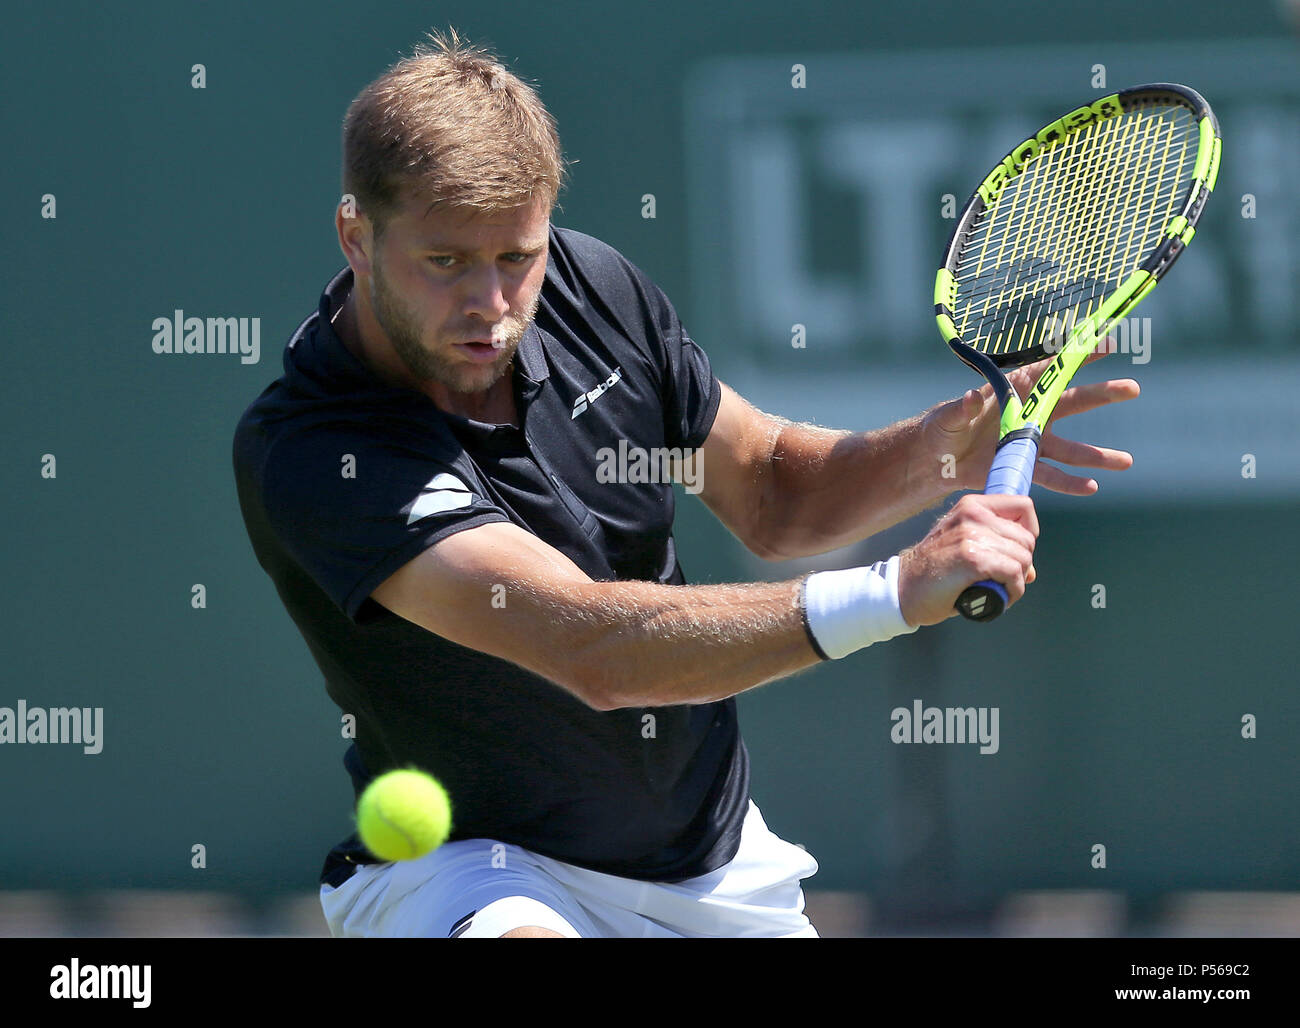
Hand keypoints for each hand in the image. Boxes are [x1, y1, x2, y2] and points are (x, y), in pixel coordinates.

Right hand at [898, 493, 1038, 626]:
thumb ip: (995, 547)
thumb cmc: (933, 572)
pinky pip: (1014, 575)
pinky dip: (1013, 592)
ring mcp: (972, 536)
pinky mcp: (973, 560)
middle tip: (1001, 579)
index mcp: (971, 506)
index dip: (1028, 532)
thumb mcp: (962, 543)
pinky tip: (998, 598)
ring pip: (1023, 559)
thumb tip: (1030, 570)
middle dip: (1021, 564)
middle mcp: (972, 515)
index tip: (1014, 552)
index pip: (1023, 506)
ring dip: (1016, 581)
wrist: (902, 589)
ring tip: (997, 590)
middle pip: (1027, 539)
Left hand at [921, 349, 1139, 495]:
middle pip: (1072, 403)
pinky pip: (1049, 476)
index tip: (1107, 342)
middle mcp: (1029, 414)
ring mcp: (1029, 442)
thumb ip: (962, 408)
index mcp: (1014, 390)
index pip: (1051, 369)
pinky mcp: (1022, 466)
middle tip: (1133, 388)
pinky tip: (1091, 487)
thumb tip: (971, 397)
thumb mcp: (948, 416)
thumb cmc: (942, 428)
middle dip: (1103, 395)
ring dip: (1097, 456)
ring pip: (1070, 449)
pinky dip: (1068, 483)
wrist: (935, 460)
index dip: (1078, 356)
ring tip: (1126, 462)